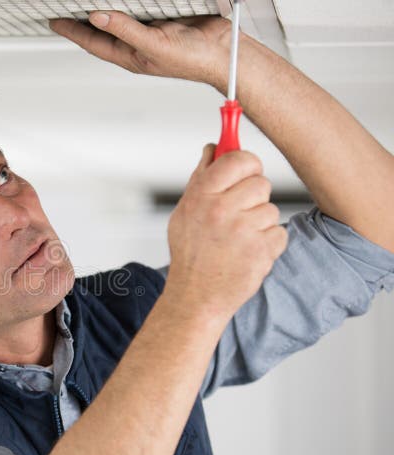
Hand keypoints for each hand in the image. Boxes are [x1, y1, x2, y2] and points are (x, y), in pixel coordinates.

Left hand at [49, 12, 233, 88]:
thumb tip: (98, 18)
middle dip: (83, 19)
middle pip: (102, 29)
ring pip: (120, 16)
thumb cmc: (192, 60)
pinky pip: (141, 5)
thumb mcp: (152, 46)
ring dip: (105, 7)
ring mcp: (149, 29)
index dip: (72, 32)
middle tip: (65, 8)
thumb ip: (125, 31)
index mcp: (129, 55)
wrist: (223, 51)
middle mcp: (136, 43)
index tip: (55, 21)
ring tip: (87, 0)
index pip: (92, 42)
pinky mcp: (163, 16)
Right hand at [164, 145, 287, 319]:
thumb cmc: (191, 254)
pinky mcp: (262, 251)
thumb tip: (212, 148)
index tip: (244, 171)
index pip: (239, 159)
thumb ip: (201, 177)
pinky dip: (268, 245)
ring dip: (259, 225)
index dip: (246, 164)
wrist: (196, 297)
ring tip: (238, 240)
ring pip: (271, 210)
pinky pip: (279, 234)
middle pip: (261, 183)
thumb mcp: (184, 212)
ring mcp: (243, 231)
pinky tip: (247, 253)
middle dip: (253, 198)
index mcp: (202, 196)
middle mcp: (221, 210)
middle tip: (236, 216)